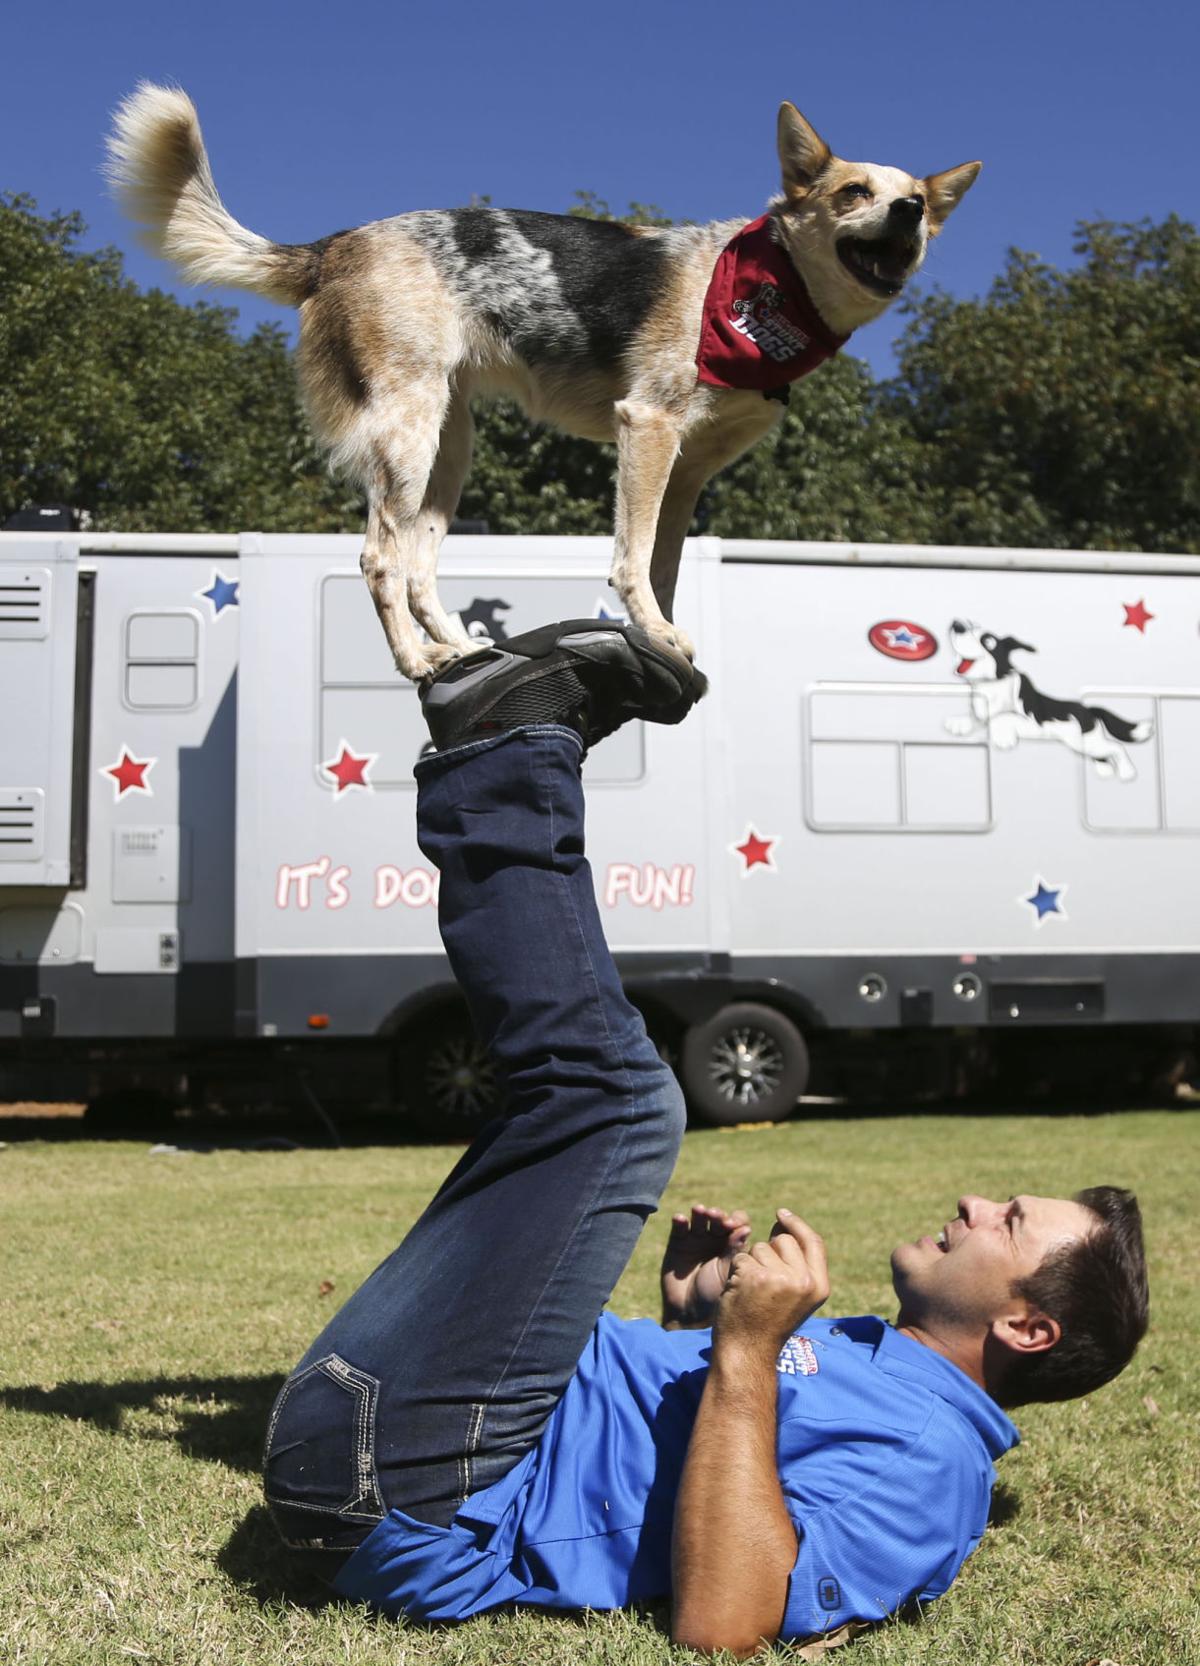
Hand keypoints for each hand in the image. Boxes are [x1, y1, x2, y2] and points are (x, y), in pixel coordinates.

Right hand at [660, 1203, 751, 1327]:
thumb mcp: (728, 1273)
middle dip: (718, 1215)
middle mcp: (716, 1239)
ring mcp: (696, 1239)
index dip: (736, 1220)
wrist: (690, 1314)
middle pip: (718, 1218)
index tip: (733, 1225)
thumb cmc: (715, 1296)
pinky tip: (681, 1219)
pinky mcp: (677, 1242)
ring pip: (700, 1218)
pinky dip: (680, 1220)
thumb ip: (735, 1251)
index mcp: (733, 1245)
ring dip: (701, 1212)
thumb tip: (746, 1228)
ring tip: (700, 1211)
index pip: (738, 1223)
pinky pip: (679, 1227)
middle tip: (716, 1217)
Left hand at [712, 1210, 828, 1355]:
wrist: (748, 1351)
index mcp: (819, 1286)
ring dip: (750, 1263)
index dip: (797, 1224)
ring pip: (759, 1247)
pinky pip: (741, 1257)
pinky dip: (735, 1271)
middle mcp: (803, 1280)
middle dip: (768, 1251)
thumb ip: (798, 1264)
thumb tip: (783, 1223)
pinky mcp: (754, 1276)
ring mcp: (779, 1277)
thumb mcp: (797, 1296)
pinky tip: (739, 1293)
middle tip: (762, 1282)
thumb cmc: (769, 1323)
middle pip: (783, 1239)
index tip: (782, 1213)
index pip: (813, 1241)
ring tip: (752, 1292)